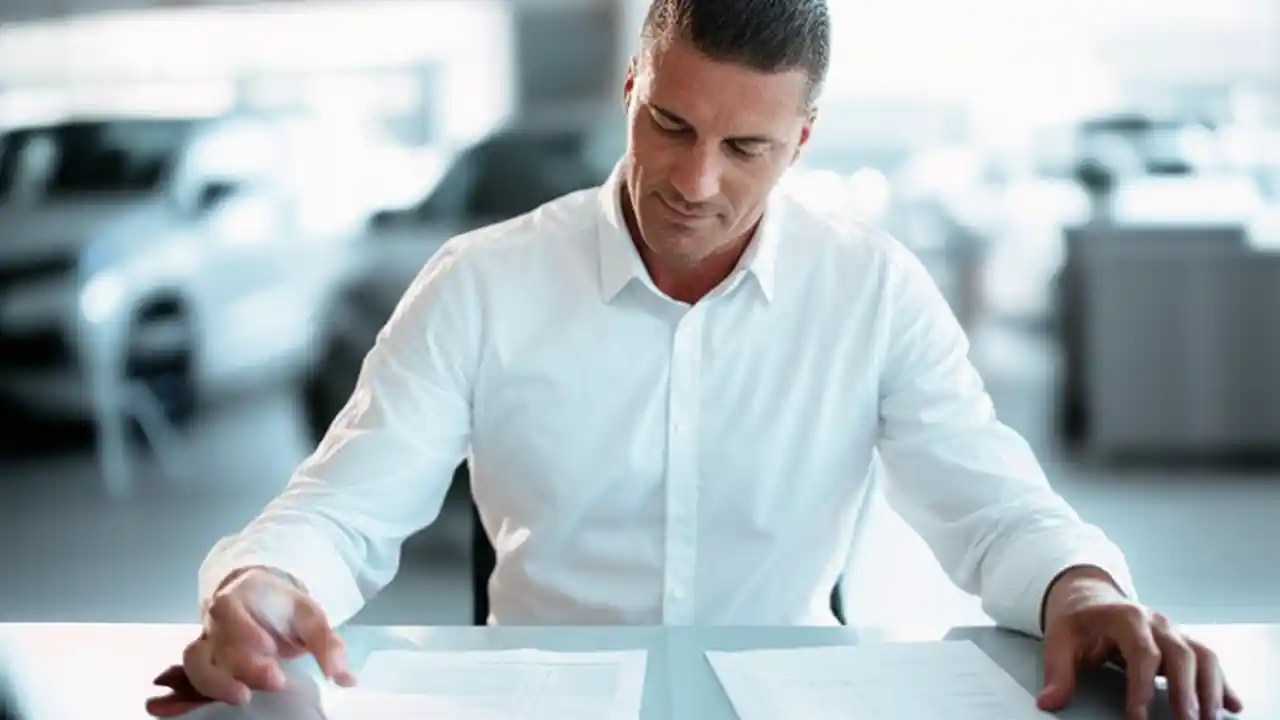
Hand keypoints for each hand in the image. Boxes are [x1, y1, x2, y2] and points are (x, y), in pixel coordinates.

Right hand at [161, 567, 355, 711]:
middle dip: (240, 665)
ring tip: (241, 699)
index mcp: (235, 600)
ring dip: (212, 684)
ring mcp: (206, 647)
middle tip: (274, 680)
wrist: (259, 603)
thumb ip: (327, 644)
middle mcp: (214, 625)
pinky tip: (185, 710)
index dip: (246, 631)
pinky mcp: (205, 667)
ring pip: (193, 664)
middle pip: (214, 644)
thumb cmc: (283, 609)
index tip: (271, 649)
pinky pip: (187, 681)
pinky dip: (184, 696)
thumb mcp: (310, 617)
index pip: (230, 612)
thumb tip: (344, 678)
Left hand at [1037, 581, 1242, 719]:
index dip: (1141, 686)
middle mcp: (1155, 622)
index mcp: (1124, 616)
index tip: (1137, 717)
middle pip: (1180, 653)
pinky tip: (1232, 705)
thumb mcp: (1058, 640)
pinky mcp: (1182, 643)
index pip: (1140, 652)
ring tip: (1211, 719)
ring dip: (1211, 688)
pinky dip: (1222, 682)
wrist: (1089, 599)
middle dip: (1186, 690)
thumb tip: (1049, 701)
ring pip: (1202, 655)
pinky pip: (1209, 660)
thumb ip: (1056, 671)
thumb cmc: (1077, 622)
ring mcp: (1172, 631)